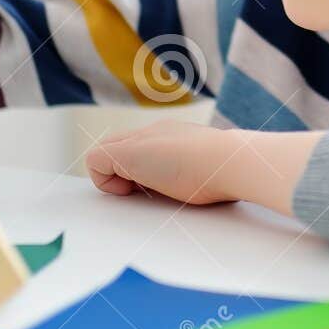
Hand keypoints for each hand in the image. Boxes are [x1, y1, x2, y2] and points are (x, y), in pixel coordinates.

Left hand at [84, 121, 321, 214]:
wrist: (234, 161)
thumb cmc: (232, 173)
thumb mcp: (216, 171)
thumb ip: (209, 172)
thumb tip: (229, 186)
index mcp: (176, 137)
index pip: (145, 148)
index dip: (142, 172)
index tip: (158, 192)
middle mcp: (154, 133)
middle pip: (119, 149)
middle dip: (124, 175)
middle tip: (146, 196)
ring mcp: (139, 141)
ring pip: (106, 156)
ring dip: (118, 181)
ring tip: (144, 196)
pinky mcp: (125, 154)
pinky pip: (94, 164)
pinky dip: (107, 184)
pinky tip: (135, 194)